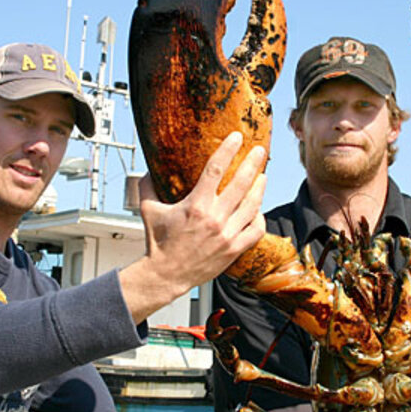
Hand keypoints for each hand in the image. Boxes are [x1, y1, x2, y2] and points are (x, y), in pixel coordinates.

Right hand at [120, 132, 266, 322]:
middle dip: (253, 163)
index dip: (228, 149)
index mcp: (195, 205)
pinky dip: (260, 219)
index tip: (238, 137)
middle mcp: (214, 218)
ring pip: (253, 206)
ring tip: (263, 177)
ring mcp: (227, 235)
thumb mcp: (148, 210)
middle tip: (260, 151)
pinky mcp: (233, 250)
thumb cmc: (157, 243)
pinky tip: (258, 211)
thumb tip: (149, 168)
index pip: (216, 169)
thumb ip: (147, 186)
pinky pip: (256, 231)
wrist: (165, 275)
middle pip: (241, 183)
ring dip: (260, 188)